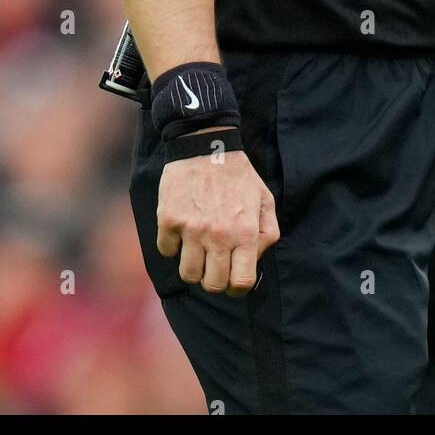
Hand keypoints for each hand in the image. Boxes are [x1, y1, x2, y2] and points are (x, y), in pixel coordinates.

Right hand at [156, 130, 279, 295]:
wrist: (205, 146)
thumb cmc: (238, 176)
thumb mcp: (264, 200)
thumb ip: (267, 233)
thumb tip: (255, 261)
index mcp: (245, 233)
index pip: (241, 283)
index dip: (237, 288)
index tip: (232, 280)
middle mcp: (219, 235)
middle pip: (212, 285)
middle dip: (214, 280)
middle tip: (214, 264)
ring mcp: (192, 229)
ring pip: (188, 274)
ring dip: (193, 265)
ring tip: (197, 247)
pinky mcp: (169, 220)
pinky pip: (167, 251)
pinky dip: (172, 245)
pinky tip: (182, 228)